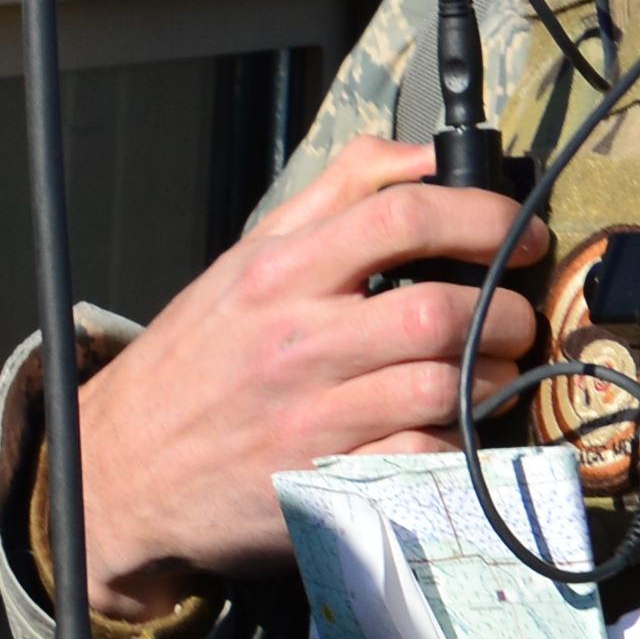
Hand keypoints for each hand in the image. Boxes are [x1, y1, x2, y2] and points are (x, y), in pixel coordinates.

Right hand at [65, 137, 544, 618]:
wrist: (121, 470)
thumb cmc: (195, 361)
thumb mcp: (245, 261)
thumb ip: (333, 197)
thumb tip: (423, 154)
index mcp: (277, 273)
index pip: (401, 215)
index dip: (483, 216)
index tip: (518, 234)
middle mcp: (293, 342)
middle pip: (438, 310)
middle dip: (504, 313)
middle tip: (514, 318)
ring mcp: (309, 418)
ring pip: (442, 387)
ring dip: (493, 380)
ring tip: (493, 374)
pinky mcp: (324, 485)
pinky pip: (423, 457)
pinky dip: (455, 442)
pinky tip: (451, 429)